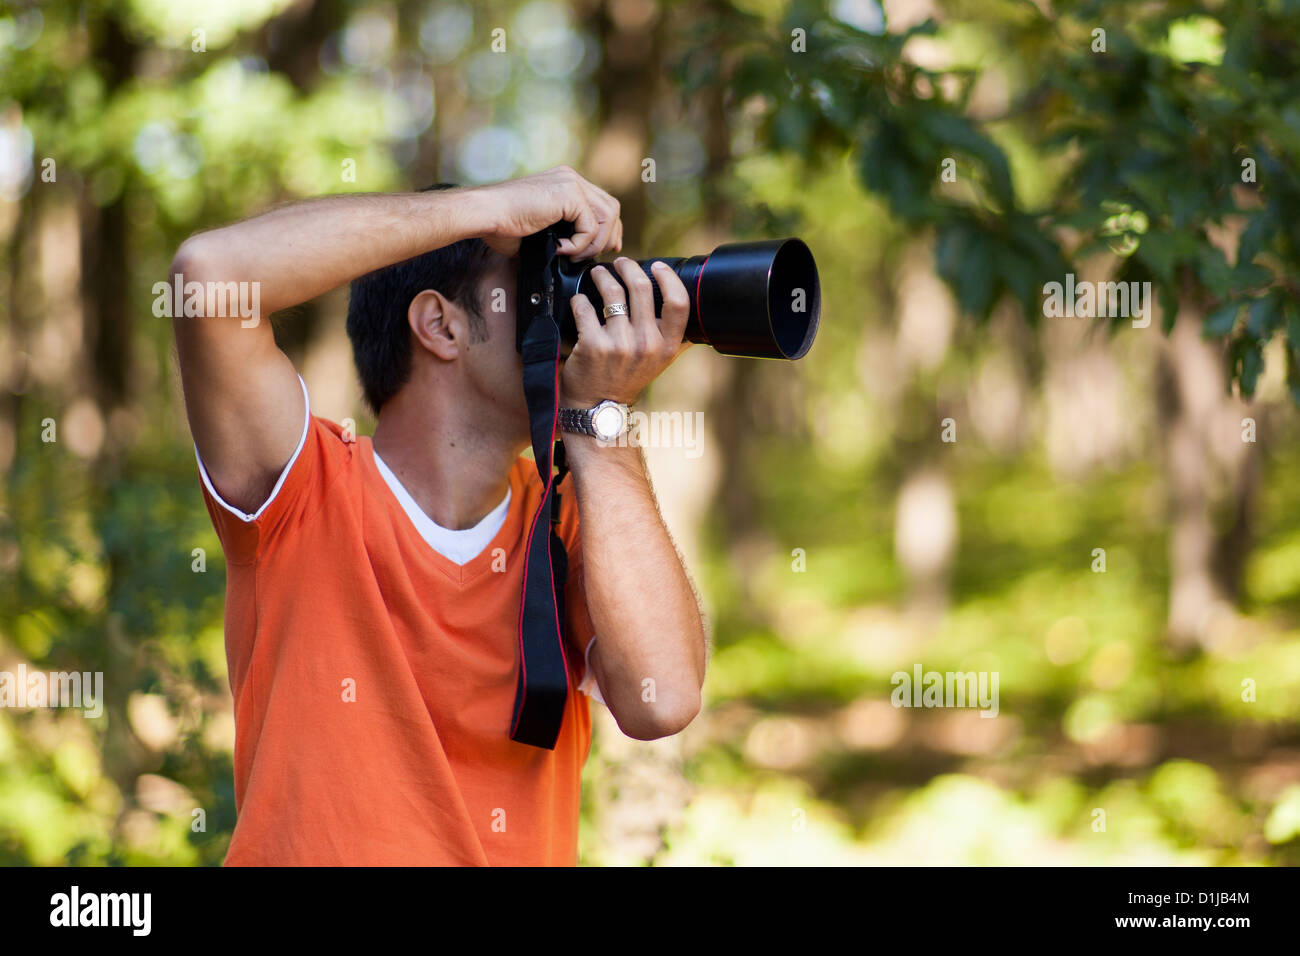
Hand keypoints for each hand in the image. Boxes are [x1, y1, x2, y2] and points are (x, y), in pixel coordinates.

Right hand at [470, 166, 622, 259]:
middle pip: (611, 208)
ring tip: (573, 255)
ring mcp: (571, 183)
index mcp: (564, 183)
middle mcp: (570, 178)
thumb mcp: (541, 228)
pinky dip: (579, 244)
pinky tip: (559, 247)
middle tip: (596, 256)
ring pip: (607, 216)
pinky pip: (590, 226)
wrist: (485, 214)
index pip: (602, 204)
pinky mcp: (569, 193)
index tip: (602, 249)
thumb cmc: (502, 224)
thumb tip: (577, 255)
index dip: (607, 229)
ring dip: (594, 243)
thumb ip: (563, 233)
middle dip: (609, 236)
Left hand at [561, 257, 692, 408]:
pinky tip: (579, 300)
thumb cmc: (627, 379)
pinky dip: (579, 299)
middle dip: (628, 267)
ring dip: (603, 276)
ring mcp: (619, 344)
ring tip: (598, 274)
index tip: (656, 265)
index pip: (678, 302)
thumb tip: (694, 313)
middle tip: (621, 263)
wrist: (597, 407)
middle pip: (642, 288)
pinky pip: (584, 306)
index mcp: (667, 346)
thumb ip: (675, 339)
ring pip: (612, 292)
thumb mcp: (659, 363)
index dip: (667, 278)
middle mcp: (646, 344)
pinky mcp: (593, 345)